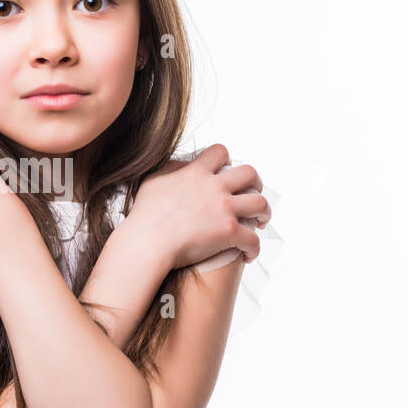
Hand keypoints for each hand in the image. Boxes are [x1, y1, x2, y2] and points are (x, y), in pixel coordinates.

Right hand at [127, 144, 270, 269]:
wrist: (147, 242)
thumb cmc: (144, 216)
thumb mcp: (153, 181)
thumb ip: (170, 170)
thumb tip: (180, 166)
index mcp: (196, 173)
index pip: (219, 152)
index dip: (226, 160)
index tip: (226, 170)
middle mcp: (214, 187)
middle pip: (249, 173)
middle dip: (255, 183)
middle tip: (252, 193)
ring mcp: (224, 209)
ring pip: (260, 203)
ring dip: (264, 212)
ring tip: (260, 221)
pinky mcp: (229, 232)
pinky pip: (253, 239)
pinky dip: (254, 248)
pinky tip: (248, 254)